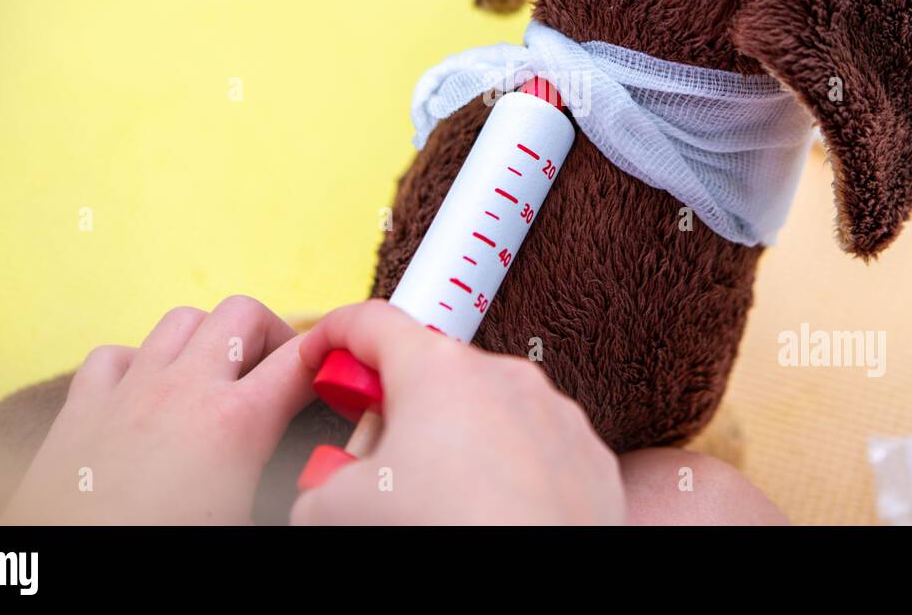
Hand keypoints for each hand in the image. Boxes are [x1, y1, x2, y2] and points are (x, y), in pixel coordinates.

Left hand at [0, 296, 314, 524]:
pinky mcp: (81, 407)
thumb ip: (284, 481)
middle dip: (270, 334)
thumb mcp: (248, 521)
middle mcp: (183, 390)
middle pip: (243, 312)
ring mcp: (128, 391)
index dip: (328, 357)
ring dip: (208, 339)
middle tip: (277, 373)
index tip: (334, 374)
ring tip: (218, 377)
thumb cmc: (159, 551)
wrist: (68, 578)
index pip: (303, 359)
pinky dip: (139, 362)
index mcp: (236, 424)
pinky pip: (115, 354)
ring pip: (181, 319)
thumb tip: (312, 478)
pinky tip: (146, 394)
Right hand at [291, 301, 624, 524]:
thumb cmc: (446, 531)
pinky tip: (491, 511)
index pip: (372, 323)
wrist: (536, 590)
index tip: (321, 355)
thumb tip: (332, 486)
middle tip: (377, 459)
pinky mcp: (589, 458)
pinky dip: (509, 471)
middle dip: (400, 410)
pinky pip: (535, 448)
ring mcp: (555, 415)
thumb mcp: (336, 507)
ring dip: (458, 441)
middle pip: (434, 374)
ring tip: (442, 501)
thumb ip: (325, 474)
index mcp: (440, 370)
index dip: (335, 334)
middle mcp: (505, 378)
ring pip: (488, 411)